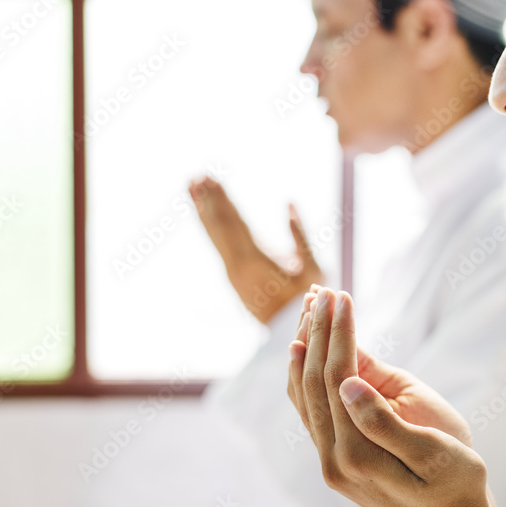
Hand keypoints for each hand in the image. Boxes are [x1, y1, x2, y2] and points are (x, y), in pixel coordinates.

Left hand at [189, 177, 321, 323]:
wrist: (291, 331)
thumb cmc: (307, 298)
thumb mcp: (313, 267)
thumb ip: (300, 234)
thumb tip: (290, 204)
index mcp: (256, 258)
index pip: (233, 221)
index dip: (221, 199)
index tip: (210, 178)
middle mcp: (238, 264)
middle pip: (219, 224)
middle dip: (208, 199)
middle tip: (196, 175)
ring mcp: (232, 270)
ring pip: (214, 234)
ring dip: (203, 210)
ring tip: (192, 186)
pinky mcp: (233, 275)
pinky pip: (217, 244)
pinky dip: (209, 225)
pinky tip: (203, 213)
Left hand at [287, 288, 505, 506]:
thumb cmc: (456, 485)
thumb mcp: (436, 451)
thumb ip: (387, 420)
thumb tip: (348, 382)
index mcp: (358, 454)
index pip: (338, 377)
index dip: (339, 333)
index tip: (341, 295)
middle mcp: (332, 460)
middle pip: (314, 381)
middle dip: (318, 331)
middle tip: (321, 289)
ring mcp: (328, 462)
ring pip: (304, 394)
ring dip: (307, 348)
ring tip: (308, 308)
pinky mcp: (332, 460)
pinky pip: (308, 408)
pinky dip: (304, 373)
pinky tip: (304, 350)